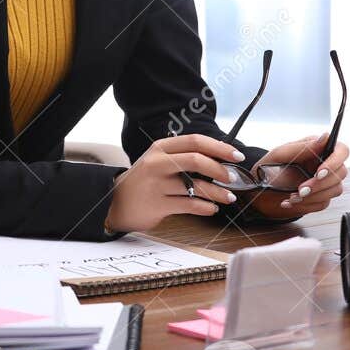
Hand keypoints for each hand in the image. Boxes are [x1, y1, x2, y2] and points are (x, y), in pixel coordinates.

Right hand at [103, 134, 248, 233]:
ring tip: (228, 197)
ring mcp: (156, 184)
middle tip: (232, 178)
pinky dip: (205, 207)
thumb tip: (220, 159)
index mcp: (160, 148)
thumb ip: (182, 157)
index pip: (195, 141)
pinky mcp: (157, 205)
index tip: (236, 155)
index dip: (219, 147)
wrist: (114, 202)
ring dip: (217, 193)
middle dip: (220, 169)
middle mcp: (157, 163)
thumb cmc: (144, 181)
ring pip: (195, 186)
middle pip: (196, 160)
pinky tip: (211, 208)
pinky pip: (189, 205)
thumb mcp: (157, 161)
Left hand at [235, 131, 348, 221]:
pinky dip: (306, 205)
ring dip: (313, 196)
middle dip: (320, 184)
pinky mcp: (320, 197)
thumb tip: (325, 136)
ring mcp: (324, 182)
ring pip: (335, 190)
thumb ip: (303, 147)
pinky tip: (291, 201)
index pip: (341, 150)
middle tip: (301, 189)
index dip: (335, 161)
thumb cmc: (268, 169)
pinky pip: (323, 203)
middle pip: (341, 173)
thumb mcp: (280, 155)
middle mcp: (323, 164)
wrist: (258, 192)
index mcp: (316, 149)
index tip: (320, 172)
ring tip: (292, 196)